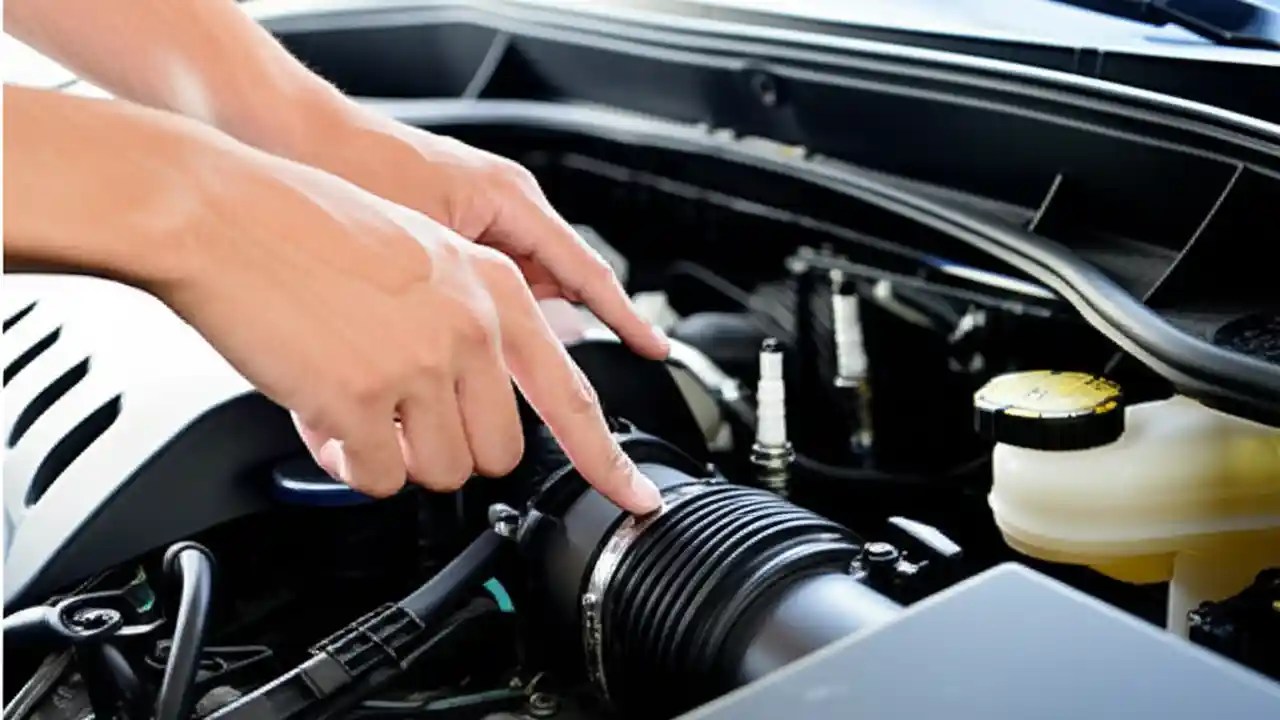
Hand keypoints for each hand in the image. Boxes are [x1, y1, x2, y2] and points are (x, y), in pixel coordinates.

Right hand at [156, 147, 662, 512]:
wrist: (225, 213)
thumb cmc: (308, 231)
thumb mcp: (421, 258)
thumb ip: (465, 328)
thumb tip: (474, 405)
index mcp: (492, 290)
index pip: (571, 393)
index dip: (605, 459)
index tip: (631, 498)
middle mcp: (470, 327)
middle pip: (498, 453)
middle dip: (451, 449)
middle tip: (403, 417)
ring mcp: (420, 364)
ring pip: (442, 471)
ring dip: (399, 454)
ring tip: (357, 402)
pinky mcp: (364, 399)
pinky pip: (379, 478)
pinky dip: (351, 463)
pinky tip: (325, 416)